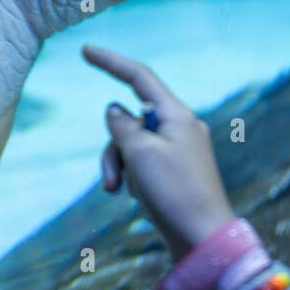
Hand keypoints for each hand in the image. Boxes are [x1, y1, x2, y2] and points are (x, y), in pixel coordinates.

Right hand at [83, 45, 235, 260]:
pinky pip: (144, 162)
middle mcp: (181, 126)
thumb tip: (117, 110)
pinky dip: (134, 176)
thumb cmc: (175, 193)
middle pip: (130, 119)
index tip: (86, 50)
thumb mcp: (140, 154)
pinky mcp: (176, 171)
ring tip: (121, 192)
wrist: (203, 238)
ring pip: (133, 144)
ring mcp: (180, 149)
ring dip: (120, 166)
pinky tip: (141, 199)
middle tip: (113, 180)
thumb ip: (122, 126)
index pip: (139, 76)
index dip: (112, 62)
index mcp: (176, 115)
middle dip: (113, 146)